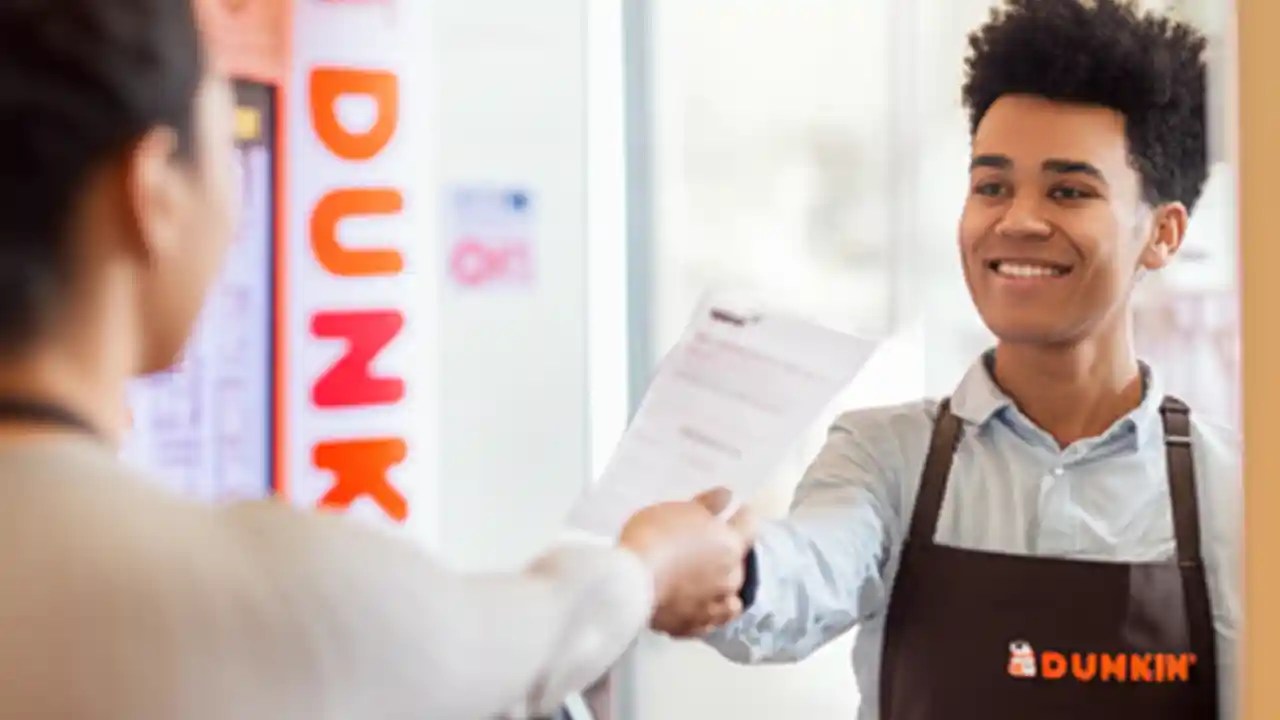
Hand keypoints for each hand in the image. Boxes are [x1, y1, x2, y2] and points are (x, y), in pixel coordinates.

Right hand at [618, 488, 755, 637]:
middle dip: (724, 553)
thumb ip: (709, 504)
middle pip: (736, 561)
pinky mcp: (693, 628)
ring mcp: (714, 607)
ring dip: (718, 586)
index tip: (731, 511)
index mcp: (731, 545)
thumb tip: (728, 497)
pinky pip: (706, 619)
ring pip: (727, 595)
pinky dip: (703, 611)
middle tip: (700, 546)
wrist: (630, 583)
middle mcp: (731, 578)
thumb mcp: (681, 510)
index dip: (740, 514)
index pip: (750, 523)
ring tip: (698, 581)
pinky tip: (691, 605)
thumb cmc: (655, 537)